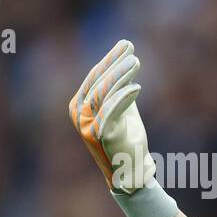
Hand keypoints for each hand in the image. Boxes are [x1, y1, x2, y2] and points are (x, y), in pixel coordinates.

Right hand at [68, 39, 155, 193]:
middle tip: (130, 47)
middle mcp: (79, 114)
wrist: (131, 172)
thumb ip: (119, 90)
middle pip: (98, 82)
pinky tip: (137, 87)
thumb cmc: (128, 140)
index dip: (110, 59)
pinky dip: (124, 98)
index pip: (95, 77)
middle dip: (115, 62)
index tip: (126, 44)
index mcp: (80, 106)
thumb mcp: (122, 110)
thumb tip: (125, 63)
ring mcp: (88, 125)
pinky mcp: (102, 135)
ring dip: (120, 75)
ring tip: (136, 62)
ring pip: (104, 94)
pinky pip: (112, 111)